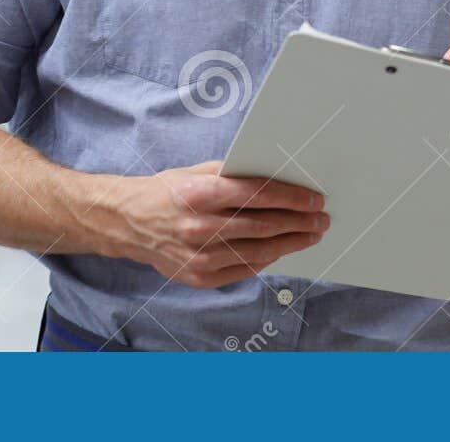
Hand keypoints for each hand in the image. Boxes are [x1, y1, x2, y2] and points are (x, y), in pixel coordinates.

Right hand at [109, 161, 327, 288]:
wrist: (129, 223)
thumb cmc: (168, 192)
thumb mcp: (197, 172)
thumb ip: (234, 175)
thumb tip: (279, 177)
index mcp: (199, 193)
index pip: (257, 195)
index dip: (291, 198)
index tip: (314, 199)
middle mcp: (199, 226)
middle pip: (262, 226)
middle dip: (298, 222)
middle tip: (320, 219)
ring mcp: (199, 256)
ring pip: (258, 251)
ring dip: (290, 243)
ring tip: (310, 235)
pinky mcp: (199, 277)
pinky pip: (244, 269)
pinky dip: (268, 259)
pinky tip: (282, 249)